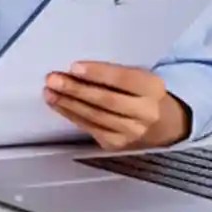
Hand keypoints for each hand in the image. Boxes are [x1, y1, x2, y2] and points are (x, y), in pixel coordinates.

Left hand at [44, 62, 190, 150]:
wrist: (162, 123)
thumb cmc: (142, 91)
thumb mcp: (140, 76)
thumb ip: (116, 73)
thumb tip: (77, 69)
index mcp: (153, 88)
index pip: (123, 79)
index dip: (97, 73)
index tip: (74, 66)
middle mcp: (145, 113)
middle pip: (106, 100)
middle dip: (76, 90)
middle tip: (53, 79)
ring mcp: (131, 132)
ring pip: (95, 117)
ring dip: (68, 104)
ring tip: (49, 92)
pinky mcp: (117, 144)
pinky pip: (90, 128)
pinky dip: (72, 115)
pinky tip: (58, 105)